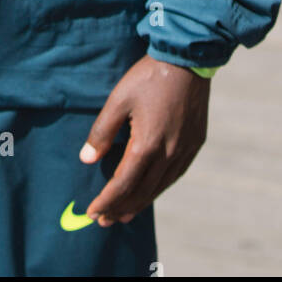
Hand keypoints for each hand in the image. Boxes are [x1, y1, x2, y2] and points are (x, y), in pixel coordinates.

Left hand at [81, 56, 209, 224]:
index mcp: (148, 144)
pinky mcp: (195, 144)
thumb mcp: (119, 100)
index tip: (92, 212)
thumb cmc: (149, 77)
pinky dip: (159, 188)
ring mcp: (185, 150)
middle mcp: (169, 153)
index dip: (107, 201)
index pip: (123, 184)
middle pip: (142, 191)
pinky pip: (175, 175)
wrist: (188, 60)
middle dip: (120, 208)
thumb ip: (102, 132)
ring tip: (124, 214)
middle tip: (104, 221)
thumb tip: (86, 159)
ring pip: (160, 187)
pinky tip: (150, 190)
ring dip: (140, 202)